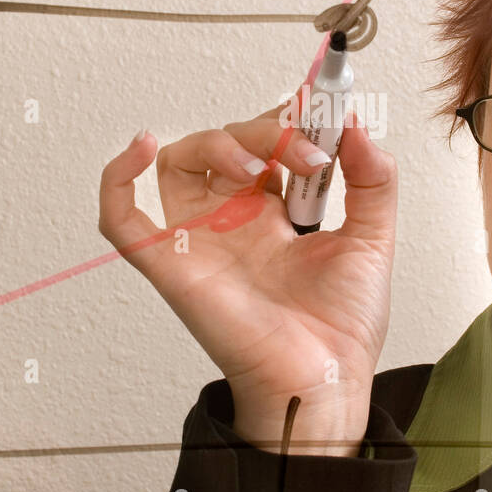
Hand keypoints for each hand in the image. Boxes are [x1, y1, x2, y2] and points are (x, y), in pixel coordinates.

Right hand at [99, 98, 396, 455]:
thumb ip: (373, 181)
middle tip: (307, 149)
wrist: (326, 380)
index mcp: (274, 212)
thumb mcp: (373, 239)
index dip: (289, 120)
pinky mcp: (172, 266)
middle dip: (267, 130)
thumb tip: (358, 128)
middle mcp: (234, 220)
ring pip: (179, 164)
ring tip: (260, 161)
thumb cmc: (340, 328)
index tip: (324, 111)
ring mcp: (201, 240)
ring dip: (216, 143)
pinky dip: (117, 179)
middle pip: (226, 144)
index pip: (266, 142)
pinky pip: (122, 220)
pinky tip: (142, 148)